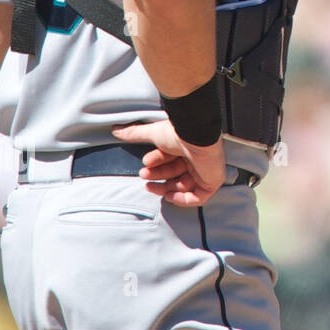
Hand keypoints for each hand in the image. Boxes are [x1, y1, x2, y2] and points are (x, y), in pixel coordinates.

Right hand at [112, 121, 226, 207]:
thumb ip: (135, 133)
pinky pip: (199, 197)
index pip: (171, 160)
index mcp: (186, 147)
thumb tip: (116, 130)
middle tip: (145, 176)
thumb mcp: (153, 133)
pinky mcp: (213, 181)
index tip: (146, 163)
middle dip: (158, 177)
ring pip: (184, 186)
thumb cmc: (179, 132)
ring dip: (165, 188)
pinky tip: (170, 196)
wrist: (196, 135)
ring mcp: (206, 171)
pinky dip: (183, 199)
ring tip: (151, 186)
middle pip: (175, 175)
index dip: (157, 163)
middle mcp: (197, 159)